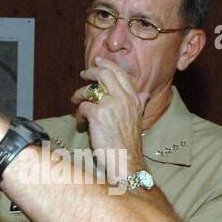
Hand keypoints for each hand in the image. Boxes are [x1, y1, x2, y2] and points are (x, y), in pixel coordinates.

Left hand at [73, 58, 147, 181]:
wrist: (127, 161)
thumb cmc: (130, 143)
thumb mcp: (139, 119)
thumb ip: (140, 103)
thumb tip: (145, 94)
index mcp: (134, 98)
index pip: (120, 74)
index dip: (108, 65)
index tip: (99, 61)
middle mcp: (124, 98)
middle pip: (104, 74)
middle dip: (91, 72)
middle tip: (83, 74)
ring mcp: (110, 105)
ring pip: (89, 90)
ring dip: (79, 94)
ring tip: (76, 100)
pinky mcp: (98, 115)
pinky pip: (82, 107)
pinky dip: (78, 114)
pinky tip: (80, 121)